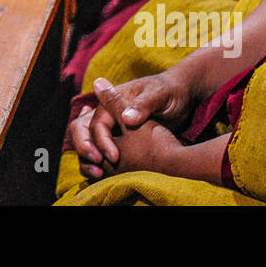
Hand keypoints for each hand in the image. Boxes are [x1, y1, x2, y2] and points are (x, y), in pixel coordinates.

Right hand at [68, 73, 197, 178]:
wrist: (183, 96)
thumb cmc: (170, 91)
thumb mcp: (159, 94)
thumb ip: (143, 105)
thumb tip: (127, 118)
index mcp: (114, 99)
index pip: (97, 123)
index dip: (102, 141)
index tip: (114, 157)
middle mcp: (109, 112)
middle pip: (83, 130)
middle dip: (85, 148)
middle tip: (97, 167)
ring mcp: (114, 125)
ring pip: (89, 141)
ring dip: (89, 158)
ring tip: (98, 174)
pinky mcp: (122, 136)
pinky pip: (103, 148)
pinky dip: (100, 161)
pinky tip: (102, 172)